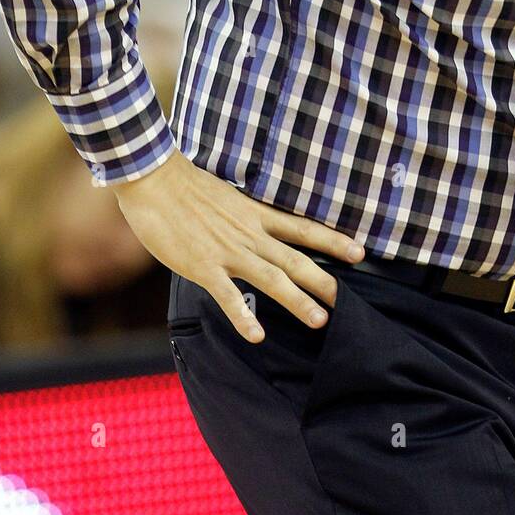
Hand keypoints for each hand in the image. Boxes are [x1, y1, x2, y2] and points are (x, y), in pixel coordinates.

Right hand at [113, 149, 364, 343]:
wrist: (155, 179)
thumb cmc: (186, 186)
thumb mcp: (227, 197)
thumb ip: (243, 215)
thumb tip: (256, 225)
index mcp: (255, 215)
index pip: (303, 228)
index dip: (333, 241)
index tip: (360, 251)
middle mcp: (249, 234)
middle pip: (295, 260)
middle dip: (323, 281)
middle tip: (347, 303)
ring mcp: (228, 251)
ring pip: (271, 279)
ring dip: (297, 301)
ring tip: (319, 320)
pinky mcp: (203, 266)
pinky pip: (228, 296)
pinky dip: (244, 317)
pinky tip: (258, 335)